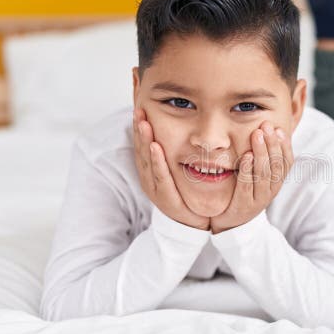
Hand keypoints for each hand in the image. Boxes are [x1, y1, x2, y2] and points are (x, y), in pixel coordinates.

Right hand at [133, 107, 210, 230]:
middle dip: (140, 130)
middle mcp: (150, 180)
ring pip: (148, 162)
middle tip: (138, 110)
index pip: (143, 146)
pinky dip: (157, 161)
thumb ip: (174, 152)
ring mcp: (157, 190)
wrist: (195, 224)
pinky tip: (156, 146)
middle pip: (142, 151)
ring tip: (144, 123)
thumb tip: (172, 128)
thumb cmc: (186, 194)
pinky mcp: (167, 199)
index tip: (139, 108)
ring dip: (145, 141)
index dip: (139, 128)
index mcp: (151, 172)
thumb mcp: (178, 171)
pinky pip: (162, 178)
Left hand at [210, 121, 293, 233]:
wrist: (231, 224)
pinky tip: (245, 156)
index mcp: (277, 182)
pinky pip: (247, 186)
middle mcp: (271, 190)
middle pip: (276, 165)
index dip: (284, 145)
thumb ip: (264, 159)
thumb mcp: (258, 177)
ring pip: (264, 174)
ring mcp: (259, 199)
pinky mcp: (244, 205)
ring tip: (256, 135)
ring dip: (261, 152)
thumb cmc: (244, 194)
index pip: (287, 162)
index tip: (278, 129)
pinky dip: (247, 170)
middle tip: (265, 127)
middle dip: (272, 144)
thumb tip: (269, 131)